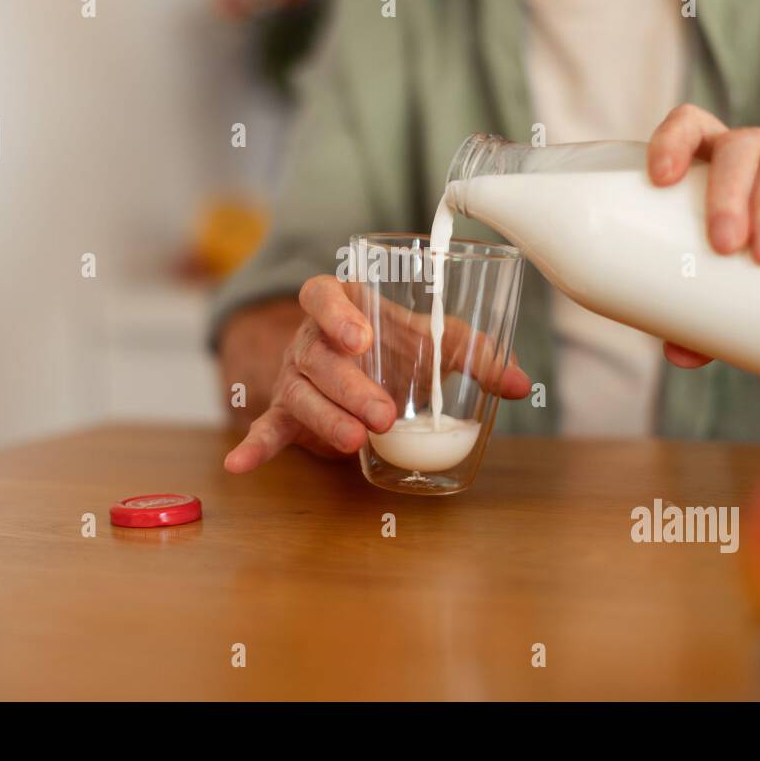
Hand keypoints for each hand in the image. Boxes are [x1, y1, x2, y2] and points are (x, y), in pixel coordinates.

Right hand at [223, 275, 531, 473]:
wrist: (353, 356)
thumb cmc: (393, 342)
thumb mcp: (431, 339)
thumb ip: (474, 353)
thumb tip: (519, 383)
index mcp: (341, 305)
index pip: (321, 294)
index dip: (335, 314)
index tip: (360, 338)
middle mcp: (310, 338)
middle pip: (318, 357)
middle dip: (350, 388)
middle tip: (384, 413)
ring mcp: (295, 375)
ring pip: (299, 393)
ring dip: (325, 418)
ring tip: (353, 442)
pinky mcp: (287, 410)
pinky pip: (268, 426)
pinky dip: (255, 446)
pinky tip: (240, 465)